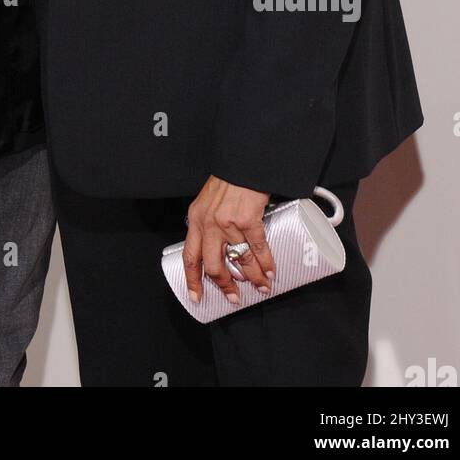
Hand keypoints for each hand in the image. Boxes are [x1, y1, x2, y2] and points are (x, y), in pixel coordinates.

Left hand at [183, 175, 275, 304]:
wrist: (241, 162)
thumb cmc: (226, 180)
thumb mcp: (207, 201)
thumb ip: (207, 223)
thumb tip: (217, 246)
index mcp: (196, 219)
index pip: (190, 256)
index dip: (192, 280)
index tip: (196, 296)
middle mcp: (209, 224)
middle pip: (213, 266)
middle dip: (225, 285)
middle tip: (234, 296)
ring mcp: (228, 224)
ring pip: (239, 261)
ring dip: (252, 278)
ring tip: (261, 287)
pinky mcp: (248, 220)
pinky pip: (258, 249)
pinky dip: (266, 263)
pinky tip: (270, 271)